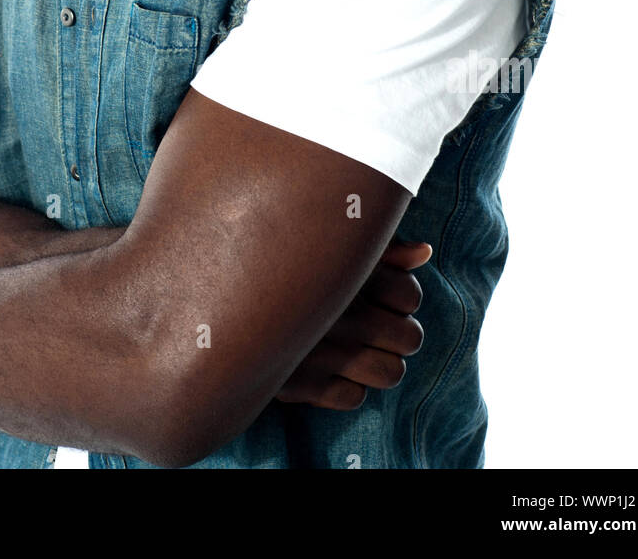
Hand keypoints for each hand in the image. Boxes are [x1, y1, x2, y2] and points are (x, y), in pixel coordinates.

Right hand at [274, 238, 430, 408]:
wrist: (213, 292)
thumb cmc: (282, 256)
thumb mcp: (331, 238)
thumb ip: (381, 245)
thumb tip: (425, 253)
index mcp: (346, 270)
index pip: (411, 295)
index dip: (404, 297)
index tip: (384, 294)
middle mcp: (337, 312)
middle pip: (410, 339)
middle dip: (400, 333)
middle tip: (378, 325)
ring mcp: (319, 351)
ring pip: (391, 374)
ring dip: (382, 363)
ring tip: (362, 349)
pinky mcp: (297, 385)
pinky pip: (353, 398)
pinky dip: (348, 386)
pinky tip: (332, 367)